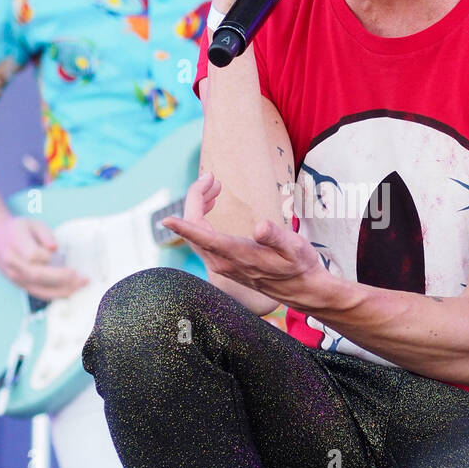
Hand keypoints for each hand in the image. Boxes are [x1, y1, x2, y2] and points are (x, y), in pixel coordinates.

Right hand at [0, 215, 89, 298]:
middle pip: (38, 276)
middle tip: (82, 277)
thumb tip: (54, 248)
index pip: (33, 255)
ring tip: (80, 286)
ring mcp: (15, 278)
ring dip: (62, 290)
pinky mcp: (20, 285)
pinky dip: (55, 295)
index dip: (47, 255)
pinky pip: (39, 293)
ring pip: (39, 289)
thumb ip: (45, 233)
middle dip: (63, 278)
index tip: (57, 251)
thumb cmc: (17, 230)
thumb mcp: (32, 223)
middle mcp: (13, 265)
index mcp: (14, 246)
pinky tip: (70, 291)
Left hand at [162, 172, 332, 312]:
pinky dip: (201, 218)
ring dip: (199, 206)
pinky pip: (201, 238)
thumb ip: (276, 237)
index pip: (202, 238)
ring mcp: (220, 264)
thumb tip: (260, 226)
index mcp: (236, 255)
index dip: (184, 226)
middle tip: (212, 178)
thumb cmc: (299, 265)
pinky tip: (213, 204)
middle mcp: (222, 262)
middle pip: (194, 228)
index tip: (166, 219)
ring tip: (214, 186)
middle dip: (196, 198)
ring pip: (196, 233)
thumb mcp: (295, 248)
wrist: (302, 289)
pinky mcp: (222, 262)